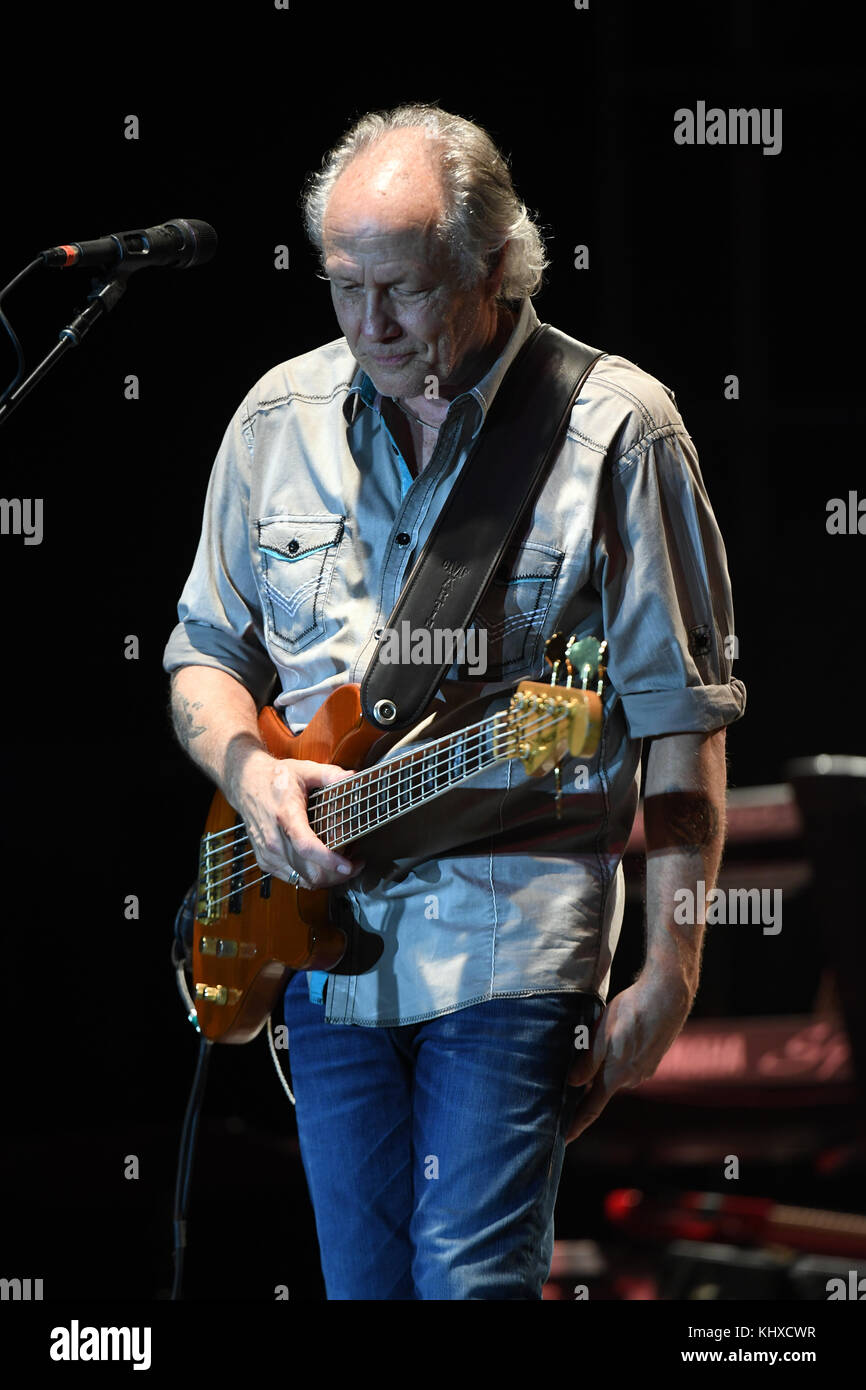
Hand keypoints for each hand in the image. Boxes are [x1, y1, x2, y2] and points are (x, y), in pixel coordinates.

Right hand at [233, 748, 363, 888]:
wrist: (244, 783)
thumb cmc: (273, 778)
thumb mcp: (303, 770)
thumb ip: (329, 774)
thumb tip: (351, 777)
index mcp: (286, 816)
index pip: (307, 846)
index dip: (330, 861)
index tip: (349, 866)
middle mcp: (274, 839)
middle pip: (309, 872)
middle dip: (337, 875)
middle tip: (354, 864)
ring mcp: (268, 852)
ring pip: (303, 881)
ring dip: (326, 878)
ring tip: (341, 864)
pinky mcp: (266, 860)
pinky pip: (293, 879)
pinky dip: (311, 877)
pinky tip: (321, 865)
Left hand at [565, 970, 691, 1143]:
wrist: (668, 994)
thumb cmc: (632, 1011)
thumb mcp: (602, 1034)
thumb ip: (588, 1062)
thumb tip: (572, 1084)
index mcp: (617, 1076)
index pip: (592, 1107)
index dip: (577, 1124)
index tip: (564, 1139)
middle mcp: (633, 1078)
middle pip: (603, 1088)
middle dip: (587, 1086)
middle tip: (567, 1081)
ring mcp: (645, 1068)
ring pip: (616, 1072)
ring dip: (604, 1064)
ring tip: (593, 1046)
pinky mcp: (653, 1056)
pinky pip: (628, 1063)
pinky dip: (617, 1056)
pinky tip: (615, 1038)